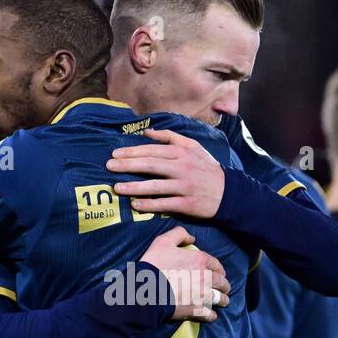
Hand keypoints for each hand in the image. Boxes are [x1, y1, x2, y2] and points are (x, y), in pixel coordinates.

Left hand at [108, 129, 225, 217]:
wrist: (228, 192)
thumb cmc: (206, 168)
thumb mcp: (193, 147)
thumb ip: (170, 137)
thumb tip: (147, 132)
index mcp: (182, 153)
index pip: (152, 150)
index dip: (132, 152)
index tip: (115, 154)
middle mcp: (182, 168)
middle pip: (150, 165)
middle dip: (127, 165)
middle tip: (109, 166)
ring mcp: (184, 187)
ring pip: (155, 186)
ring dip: (134, 187)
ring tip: (117, 188)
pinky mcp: (187, 204)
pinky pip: (165, 204)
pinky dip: (149, 205)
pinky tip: (135, 205)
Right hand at [139, 227, 229, 322]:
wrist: (147, 289)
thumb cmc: (155, 264)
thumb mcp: (164, 241)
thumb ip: (179, 234)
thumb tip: (192, 239)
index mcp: (201, 261)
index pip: (217, 265)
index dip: (219, 269)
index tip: (219, 273)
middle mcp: (206, 278)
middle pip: (222, 282)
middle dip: (224, 285)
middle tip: (224, 288)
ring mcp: (202, 295)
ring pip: (220, 299)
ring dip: (223, 300)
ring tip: (223, 302)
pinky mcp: (196, 310)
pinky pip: (209, 314)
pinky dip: (212, 315)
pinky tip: (212, 316)